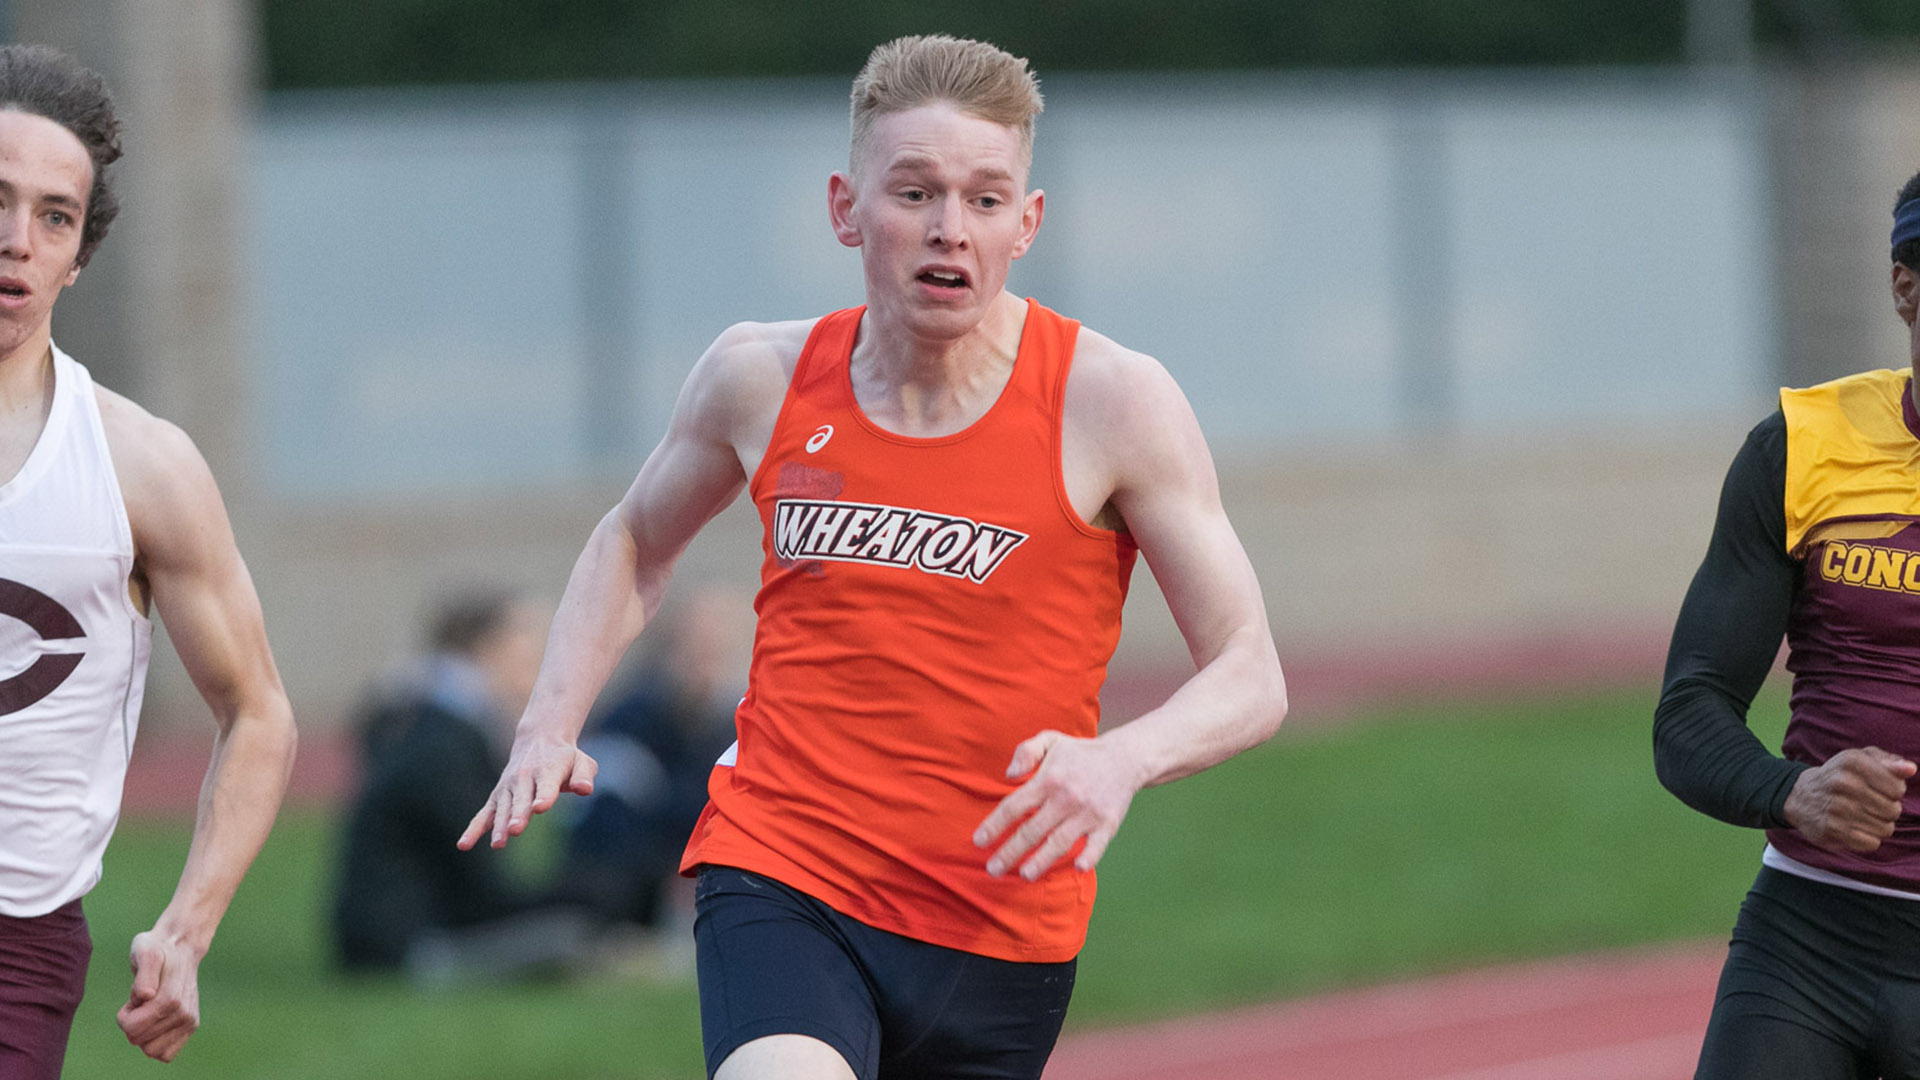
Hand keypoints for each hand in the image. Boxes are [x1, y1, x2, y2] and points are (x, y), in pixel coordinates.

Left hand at [116, 930, 200, 1061]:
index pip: (133, 1029)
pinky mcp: (191, 1027)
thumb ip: (145, 973)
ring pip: (152, 1051)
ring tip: (150, 1009)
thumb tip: (145, 995)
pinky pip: (166, 1054)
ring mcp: (189, 1022)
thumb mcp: (145, 951)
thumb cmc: (157, 948)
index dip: (125, 1015)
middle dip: (133, 1023)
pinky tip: (157, 1020)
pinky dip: (156, 1041)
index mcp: (171, 1000)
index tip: (134, 997)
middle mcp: (184, 1014)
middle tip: (142, 1001)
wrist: (180, 946)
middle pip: (139, 1041)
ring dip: (145, 1033)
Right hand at [458, 733, 597, 850]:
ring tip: (498, 843)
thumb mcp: (582, 762)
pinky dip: (474, 829)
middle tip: (516, 830)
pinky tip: (464, 845)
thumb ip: (585, 775)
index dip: (544, 796)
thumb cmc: (565, 758)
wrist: (540, 740)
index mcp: (547, 770)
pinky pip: (484, 814)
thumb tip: (584, 790)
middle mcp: (524, 778)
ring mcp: (508, 788)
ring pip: (503, 808)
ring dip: (499, 825)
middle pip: (521, 799)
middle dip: (518, 814)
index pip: (546, 785)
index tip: (541, 807)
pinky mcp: (497, 797)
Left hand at [973, 730, 1142, 879]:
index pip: (1014, 806)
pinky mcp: (1107, 824)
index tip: (979, 841)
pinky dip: (1088, 857)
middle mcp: (1066, 798)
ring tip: (1024, 875)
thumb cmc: (1079, 753)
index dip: (994, 825)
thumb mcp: (1050, 740)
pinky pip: (1097, 845)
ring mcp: (1088, 813)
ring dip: (1041, 861)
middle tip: (993, 869)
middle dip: (1009, 852)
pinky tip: (1077, 867)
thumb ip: (1026, 752)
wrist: (1125, 758)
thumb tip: (1008, 775)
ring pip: (1059, 842)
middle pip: (1032, 831)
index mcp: (1048, 779)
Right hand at [1784, 746, 1915, 853]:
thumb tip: (1910, 769)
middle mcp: (1843, 784)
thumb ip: (1889, 761)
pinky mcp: (1833, 831)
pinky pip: (1872, 843)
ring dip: (1878, 825)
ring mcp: (1837, 809)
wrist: (1800, 797)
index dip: (1893, 791)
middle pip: (1893, 810)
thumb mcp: (1859, 759)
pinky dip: (1867, 839)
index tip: (1878, 788)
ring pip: (1885, 829)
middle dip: (1886, 809)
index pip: (1898, 789)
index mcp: (1852, 763)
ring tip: (1861, 815)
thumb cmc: (1839, 777)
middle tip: (1868, 803)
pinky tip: (1854, 827)